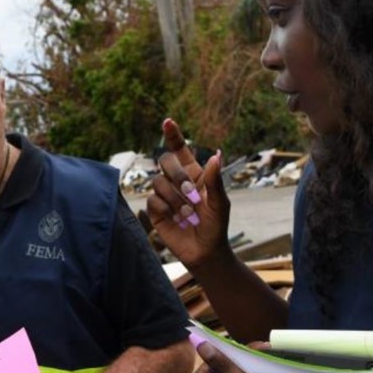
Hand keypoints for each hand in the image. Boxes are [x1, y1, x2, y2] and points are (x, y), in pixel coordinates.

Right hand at [146, 118, 231, 269]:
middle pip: (165, 162)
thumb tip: (216, 154)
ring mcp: (164, 195)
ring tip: (188, 215)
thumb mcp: (220, 203)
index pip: (180, 150)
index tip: (168, 122)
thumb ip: (214, 180)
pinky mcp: (155, 211)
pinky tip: (177, 221)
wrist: (205, 251)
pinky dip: (166, 210)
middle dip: (177, 175)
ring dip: (175, 199)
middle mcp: (176, 181)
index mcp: (194, 174)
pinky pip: (153, 201)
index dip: (173, 135)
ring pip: (158, 183)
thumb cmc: (216, 226)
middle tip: (192, 194)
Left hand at [192, 340, 315, 372]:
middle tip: (261, 348)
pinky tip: (279, 365)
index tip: (223, 352)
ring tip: (272, 353)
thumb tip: (200, 344)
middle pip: (224, 370)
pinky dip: (266, 370)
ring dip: (255, 360)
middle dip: (238, 355)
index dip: (205, 364)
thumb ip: (224, 366)